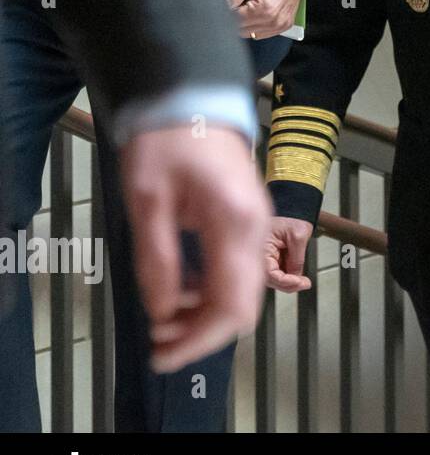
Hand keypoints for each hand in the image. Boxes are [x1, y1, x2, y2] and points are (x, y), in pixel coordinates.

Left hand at [119, 125, 270, 372]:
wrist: (195, 99)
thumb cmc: (169, 141)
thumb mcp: (148, 200)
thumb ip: (158, 259)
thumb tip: (163, 311)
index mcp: (236, 226)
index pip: (231, 306)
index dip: (198, 341)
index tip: (163, 356)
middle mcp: (256, 232)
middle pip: (242, 306)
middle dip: (201, 333)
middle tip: (158, 342)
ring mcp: (256, 228)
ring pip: (240, 292)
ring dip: (203, 316)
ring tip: (162, 319)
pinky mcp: (247, 225)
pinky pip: (236, 273)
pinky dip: (209, 294)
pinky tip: (179, 292)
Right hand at [265, 216, 313, 292]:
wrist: (291, 207)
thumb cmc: (290, 214)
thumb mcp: (298, 235)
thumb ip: (297, 258)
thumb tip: (296, 275)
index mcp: (259, 247)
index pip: (270, 274)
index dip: (285, 281)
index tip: (299, 282)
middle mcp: (258, 254)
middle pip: (270, 279)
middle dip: (288, 284)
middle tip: (304, 284)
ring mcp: (263, 257)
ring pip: (274, 278)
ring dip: (288, 281)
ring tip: (303, 280)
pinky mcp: (269, 258)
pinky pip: (276, 272)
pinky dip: (287, 275)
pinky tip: (297, 274)